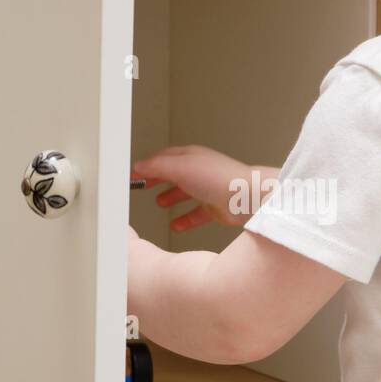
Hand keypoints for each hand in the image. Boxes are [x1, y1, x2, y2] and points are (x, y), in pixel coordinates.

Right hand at [131, 145, 256, 230]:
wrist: (245, 197)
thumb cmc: (218, 177)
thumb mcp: (180, 167)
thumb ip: (157, 167)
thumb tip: (139, 166)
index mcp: (191, 157)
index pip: (165, 158)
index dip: (148, 165)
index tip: (136, 173)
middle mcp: (200, 171)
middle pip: (174, 174)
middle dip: (158, 180)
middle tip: (144, 185)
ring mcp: (208, 189)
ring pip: (185, 193)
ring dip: (171, 198)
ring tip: (160, 203)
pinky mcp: (216, 208)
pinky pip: (196, 214)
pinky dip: (185, 219)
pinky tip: (176, 225)